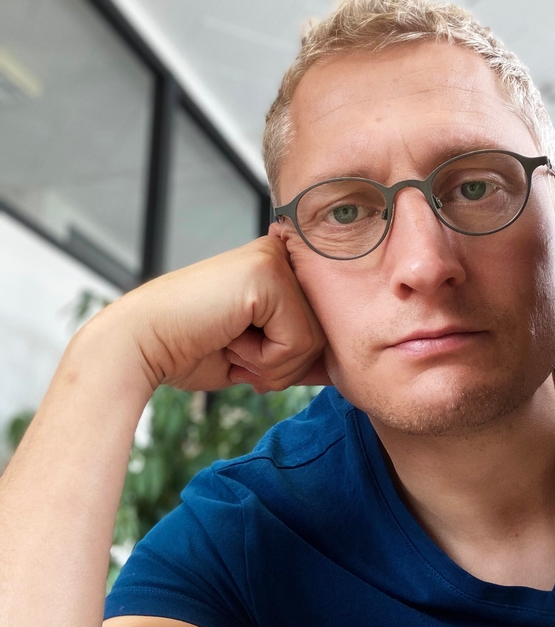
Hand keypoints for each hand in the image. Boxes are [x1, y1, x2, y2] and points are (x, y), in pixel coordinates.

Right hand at [91, 236, 328, 393]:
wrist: (140, 346)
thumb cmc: (191, 349)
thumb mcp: (259, 355)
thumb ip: (300, 355)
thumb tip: (343, 371)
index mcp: (283, 268)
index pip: (323, 327)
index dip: (292, 360)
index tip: (244, 351)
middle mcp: (284, 254)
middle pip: (324, 336)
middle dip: (281, 365)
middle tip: (234, 349)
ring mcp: (276, 259)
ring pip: (314, 342)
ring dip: (270, 363)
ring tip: (230, 340)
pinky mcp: (268, 273)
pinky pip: (297, 341)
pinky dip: (263, 358)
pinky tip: (228, 336)